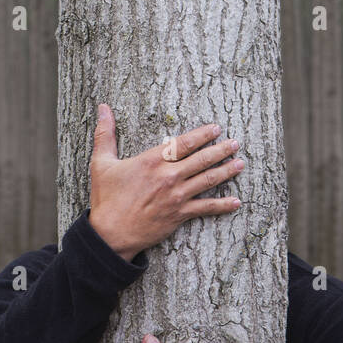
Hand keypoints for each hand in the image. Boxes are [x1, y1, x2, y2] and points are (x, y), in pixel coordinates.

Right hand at [87, 104, 243, 260]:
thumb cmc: (106, 198)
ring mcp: (176, 196)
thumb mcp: (102, 163)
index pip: (183, 143)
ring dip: (226, 171)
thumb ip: (105, 134)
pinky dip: (222, 205)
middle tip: (235, 143)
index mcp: (151, 161)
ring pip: (207, 180)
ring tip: (241, 163)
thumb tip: (102, 107)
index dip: (202, 134)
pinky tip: (236, 202)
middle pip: (201, 159)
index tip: (216, 128)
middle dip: (221, 150)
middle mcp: (168, 177)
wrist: (110, 234)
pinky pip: (205, 208)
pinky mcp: (179, 215)